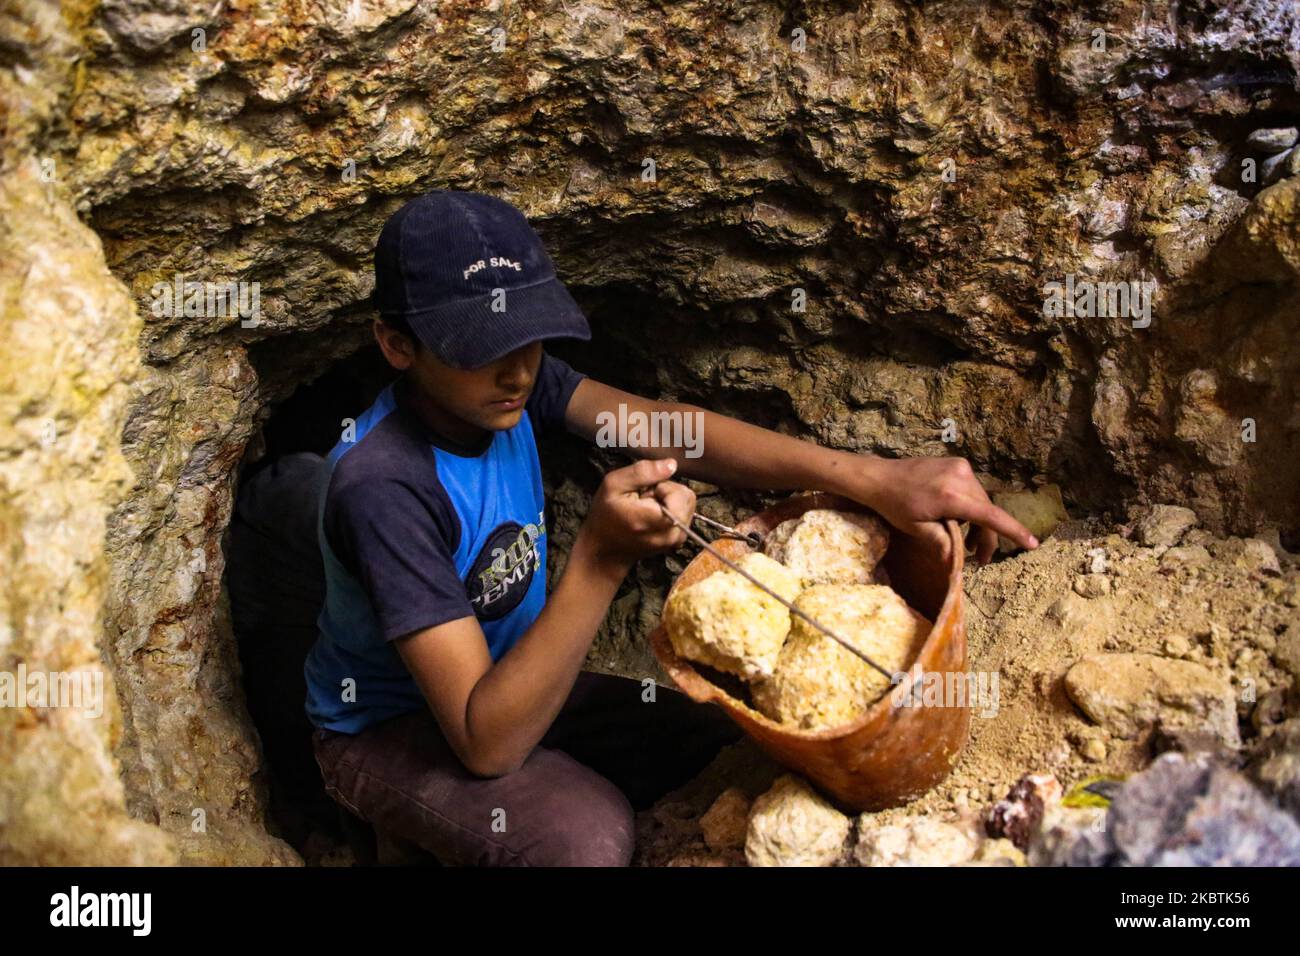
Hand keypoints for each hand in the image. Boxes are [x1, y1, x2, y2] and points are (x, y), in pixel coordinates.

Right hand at [576, 457, 696, 572]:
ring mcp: (678, 539)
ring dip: (668, 501)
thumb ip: (643, 471)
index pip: (679, 491)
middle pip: (687, 496)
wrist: (604, 550)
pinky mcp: (679, 539)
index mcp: (658, 521)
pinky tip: (651, 515)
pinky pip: (685, 513)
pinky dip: (670, 510)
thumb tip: (671, 464)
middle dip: (666, 493)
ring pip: (687, 503)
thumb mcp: (613, 485)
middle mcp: (673, 534)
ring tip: (645, 509)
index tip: (643, 495)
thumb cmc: (605, 517)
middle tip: (643, 501)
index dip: (661, 487)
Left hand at [852, 456, 1037, 564]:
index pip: (991, 516)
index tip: (1033, 544)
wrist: (879, 477)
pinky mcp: (956, 463)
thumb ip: (944, 543)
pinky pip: (971, 489)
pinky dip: (970, 507)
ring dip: (978, 522)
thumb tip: (958, 563)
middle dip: (986, 535)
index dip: (1013, 531)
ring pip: (980, 500)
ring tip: (969, 545)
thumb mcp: (918, 529)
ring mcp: (959, 467)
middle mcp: (961, 477)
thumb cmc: (895, 505)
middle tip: (981, 560)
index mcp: (952, 496)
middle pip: (986, 510)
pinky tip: (959, 521)